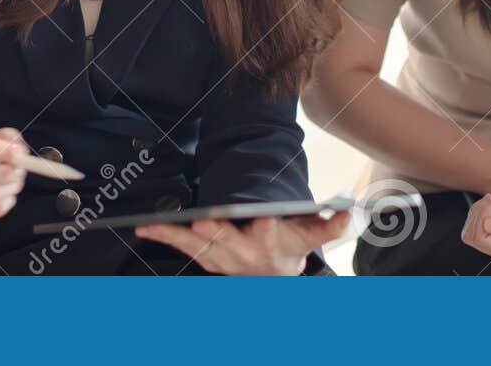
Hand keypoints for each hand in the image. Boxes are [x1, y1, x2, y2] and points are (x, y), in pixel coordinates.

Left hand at [135, 211, 349, 274]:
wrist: (272, 277)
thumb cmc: (291, 247)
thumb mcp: (311, 236)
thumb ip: (329, 225)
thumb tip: (348, 213)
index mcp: (272, 244)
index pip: (271, 235)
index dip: (268, 229)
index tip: (265, 220)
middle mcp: (244, 254)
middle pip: (230, 242)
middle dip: (218, 234)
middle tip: (205, 224)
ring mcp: (222, 258)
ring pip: (199, 246)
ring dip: (178, 236)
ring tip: (152, 224)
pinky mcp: (205, 258)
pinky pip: (182, 246)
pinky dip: (163, 236)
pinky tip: (142, 227)